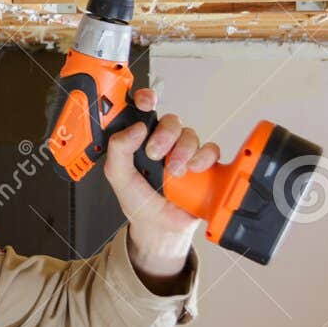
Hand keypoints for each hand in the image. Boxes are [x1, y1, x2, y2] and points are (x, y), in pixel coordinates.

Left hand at [102, 87, 218, 279]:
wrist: (159, 227)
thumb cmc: (138, 200)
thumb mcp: (117, 175)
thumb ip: (118, 150)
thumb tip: (135, 128)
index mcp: (141, 139)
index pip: (144, 110)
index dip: (146, 99)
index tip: (146, 101)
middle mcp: (163, 142)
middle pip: (171, 121)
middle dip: (165, 135)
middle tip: (155, 154)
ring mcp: (184, 152)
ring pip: (190, 134)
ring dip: (182, 151)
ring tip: (174, 172)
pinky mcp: (202, 164)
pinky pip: (210, 150)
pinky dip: (203, 158)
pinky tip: (193, 171)